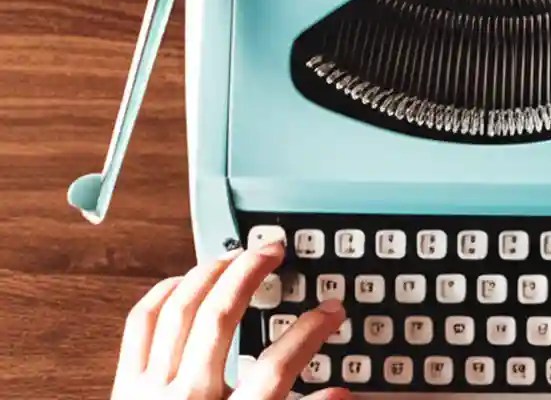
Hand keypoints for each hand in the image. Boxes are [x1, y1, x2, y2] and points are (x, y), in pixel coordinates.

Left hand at [111, 241, 349, 399]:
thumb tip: (342, 394)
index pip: (276, 368)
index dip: (309, 334)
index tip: (331, 310)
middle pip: (219, 319)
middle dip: (250, 275)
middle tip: (275, 248)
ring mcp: (151, 390)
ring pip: (178, 312)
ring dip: (208, 274)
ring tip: (235, 254)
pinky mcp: (126, 386)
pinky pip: (141, 324)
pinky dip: (163, 293)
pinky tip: (186, 279)